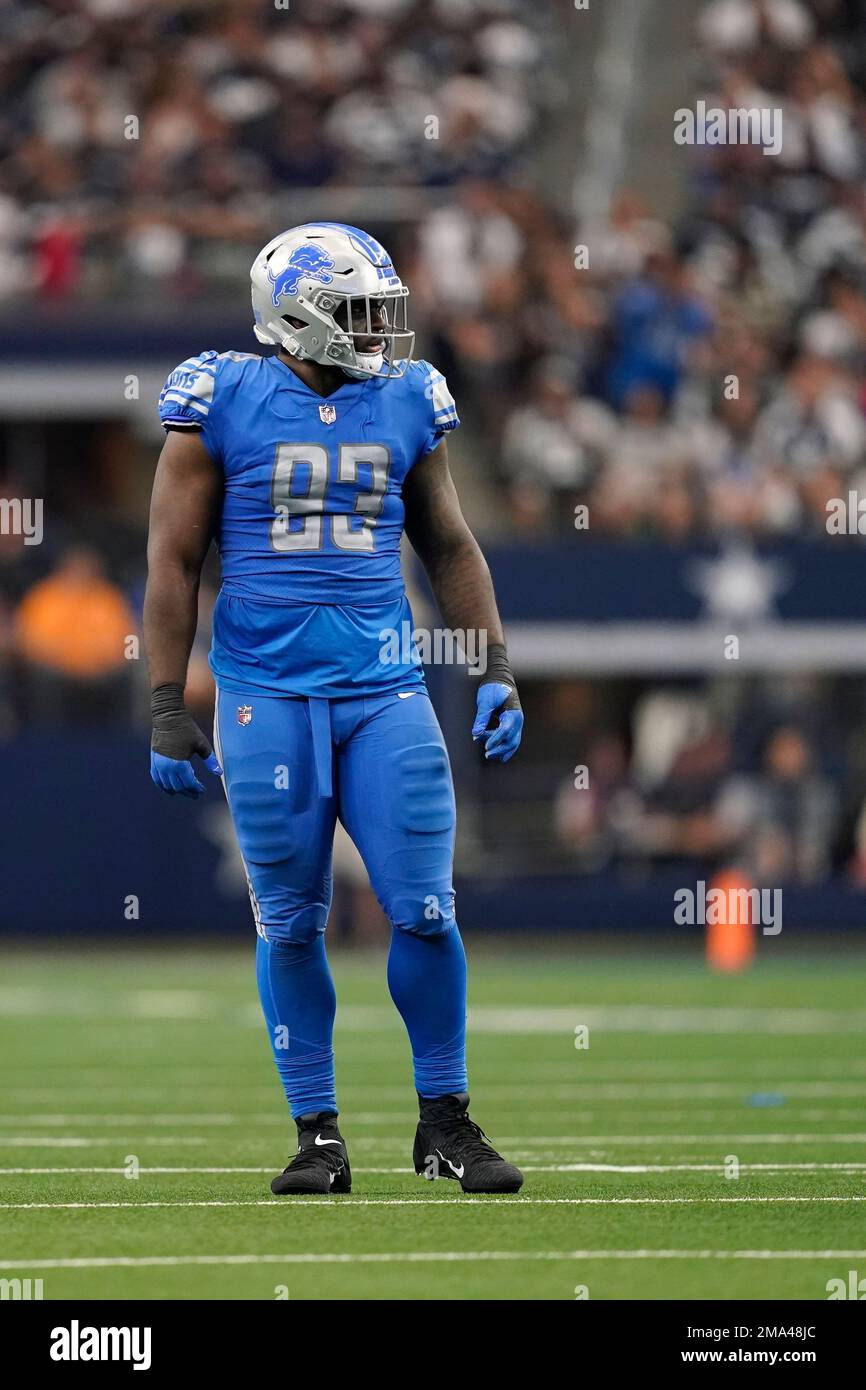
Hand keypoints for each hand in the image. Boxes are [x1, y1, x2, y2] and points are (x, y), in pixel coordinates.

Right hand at [150, 683, 222, 797]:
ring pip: (167, 785)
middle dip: (188, 792)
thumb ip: (210, 760)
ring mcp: (158, 765)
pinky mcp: (153, 761)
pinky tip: (170, 789)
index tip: (202, 790)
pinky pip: (157, 779)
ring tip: (185, 791)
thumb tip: (219, 773)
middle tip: (196, 794)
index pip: (189, 783)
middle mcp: (167, 767)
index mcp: (180, 764)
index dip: (196, 788)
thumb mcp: (202, 744)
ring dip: (176, 790)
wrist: (167, 717)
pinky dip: (163, 786)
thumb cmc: (187, 729)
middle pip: (178, 787)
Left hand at [472, 678, 522, 762]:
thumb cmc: (493, 688)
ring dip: (501, 749)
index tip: (486, 747)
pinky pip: (510, 739)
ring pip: (512, 742)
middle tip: (487, 754)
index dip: (495, 739)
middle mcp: (517, 720)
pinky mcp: (510, 724)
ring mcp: (515, 723)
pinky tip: (498, 754)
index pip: (505, 730)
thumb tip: (476, 733)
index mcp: (513, 713)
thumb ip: (481, 718)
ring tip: (489, 754)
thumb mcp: (485, 701)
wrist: (499, 679)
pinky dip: (504, 746)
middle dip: (500, 749)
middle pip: (511, 740)